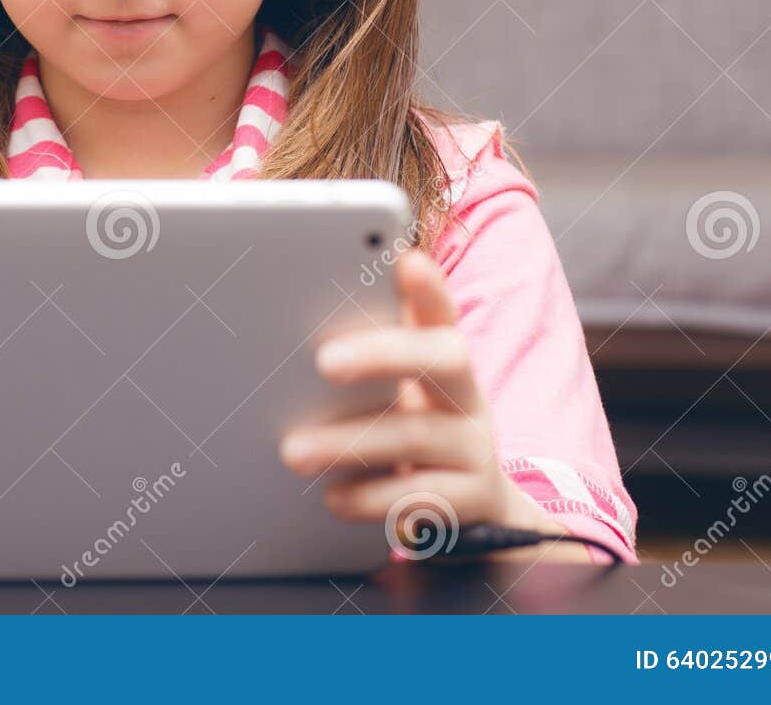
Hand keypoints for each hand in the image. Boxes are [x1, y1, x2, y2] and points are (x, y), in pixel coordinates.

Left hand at [279, 248, 587, 559]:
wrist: (472, 508)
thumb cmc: (411, 431)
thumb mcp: (398, 390)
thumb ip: (364, 353)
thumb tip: (295, 314)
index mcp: (445, 357)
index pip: (442, 311)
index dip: (430, 287)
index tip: (406, 261)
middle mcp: (467, 395)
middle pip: (444, 358)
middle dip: (383, 354)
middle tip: (324, 360)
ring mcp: (475, 447)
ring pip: (418, 435)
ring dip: (350, 441)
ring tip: (295, 450)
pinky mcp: (473, 499)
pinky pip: (423, 497)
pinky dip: (373, 497)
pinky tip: (334, 498)